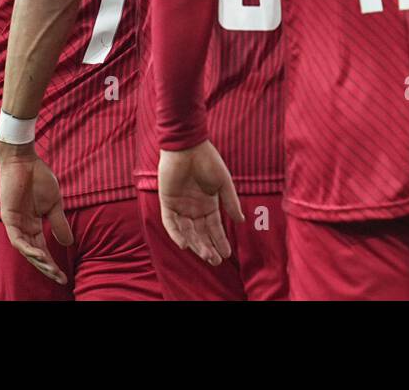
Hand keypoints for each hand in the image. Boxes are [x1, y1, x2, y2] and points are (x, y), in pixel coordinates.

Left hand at [0, 140, 72, 283]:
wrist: (25, 161)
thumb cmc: (39, 178)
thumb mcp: (55, 204)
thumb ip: (59, 223)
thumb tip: (68, 243)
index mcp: (33, 225)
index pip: (43, 249)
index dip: (53, 263)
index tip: (63, 276)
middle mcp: (23, 228)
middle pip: (34, 254)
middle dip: (46, 268)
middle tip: (59, 279)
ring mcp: (14, 224)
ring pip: (25, 250)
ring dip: (38, 260)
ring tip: (51, 269)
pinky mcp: (8, 217)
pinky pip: (16, 238)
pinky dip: (27, 248)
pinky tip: (38, 253)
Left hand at [158, 142, 244, 265]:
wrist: (188, 146)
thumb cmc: (208, 161)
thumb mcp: (223, 183)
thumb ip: (230, 202)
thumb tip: (241, 221)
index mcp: (208, 204)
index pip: (214, 227)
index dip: (220, 240)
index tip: (227, 254)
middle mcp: (194, 208)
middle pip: (200, 233)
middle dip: (208, 247)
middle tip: (216, 261)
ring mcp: (180, 206)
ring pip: (187, 232)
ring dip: (196, 244)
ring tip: (206, 256)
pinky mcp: (167, 202)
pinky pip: (171, 223)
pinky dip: (177, 234)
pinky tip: (185, 245)